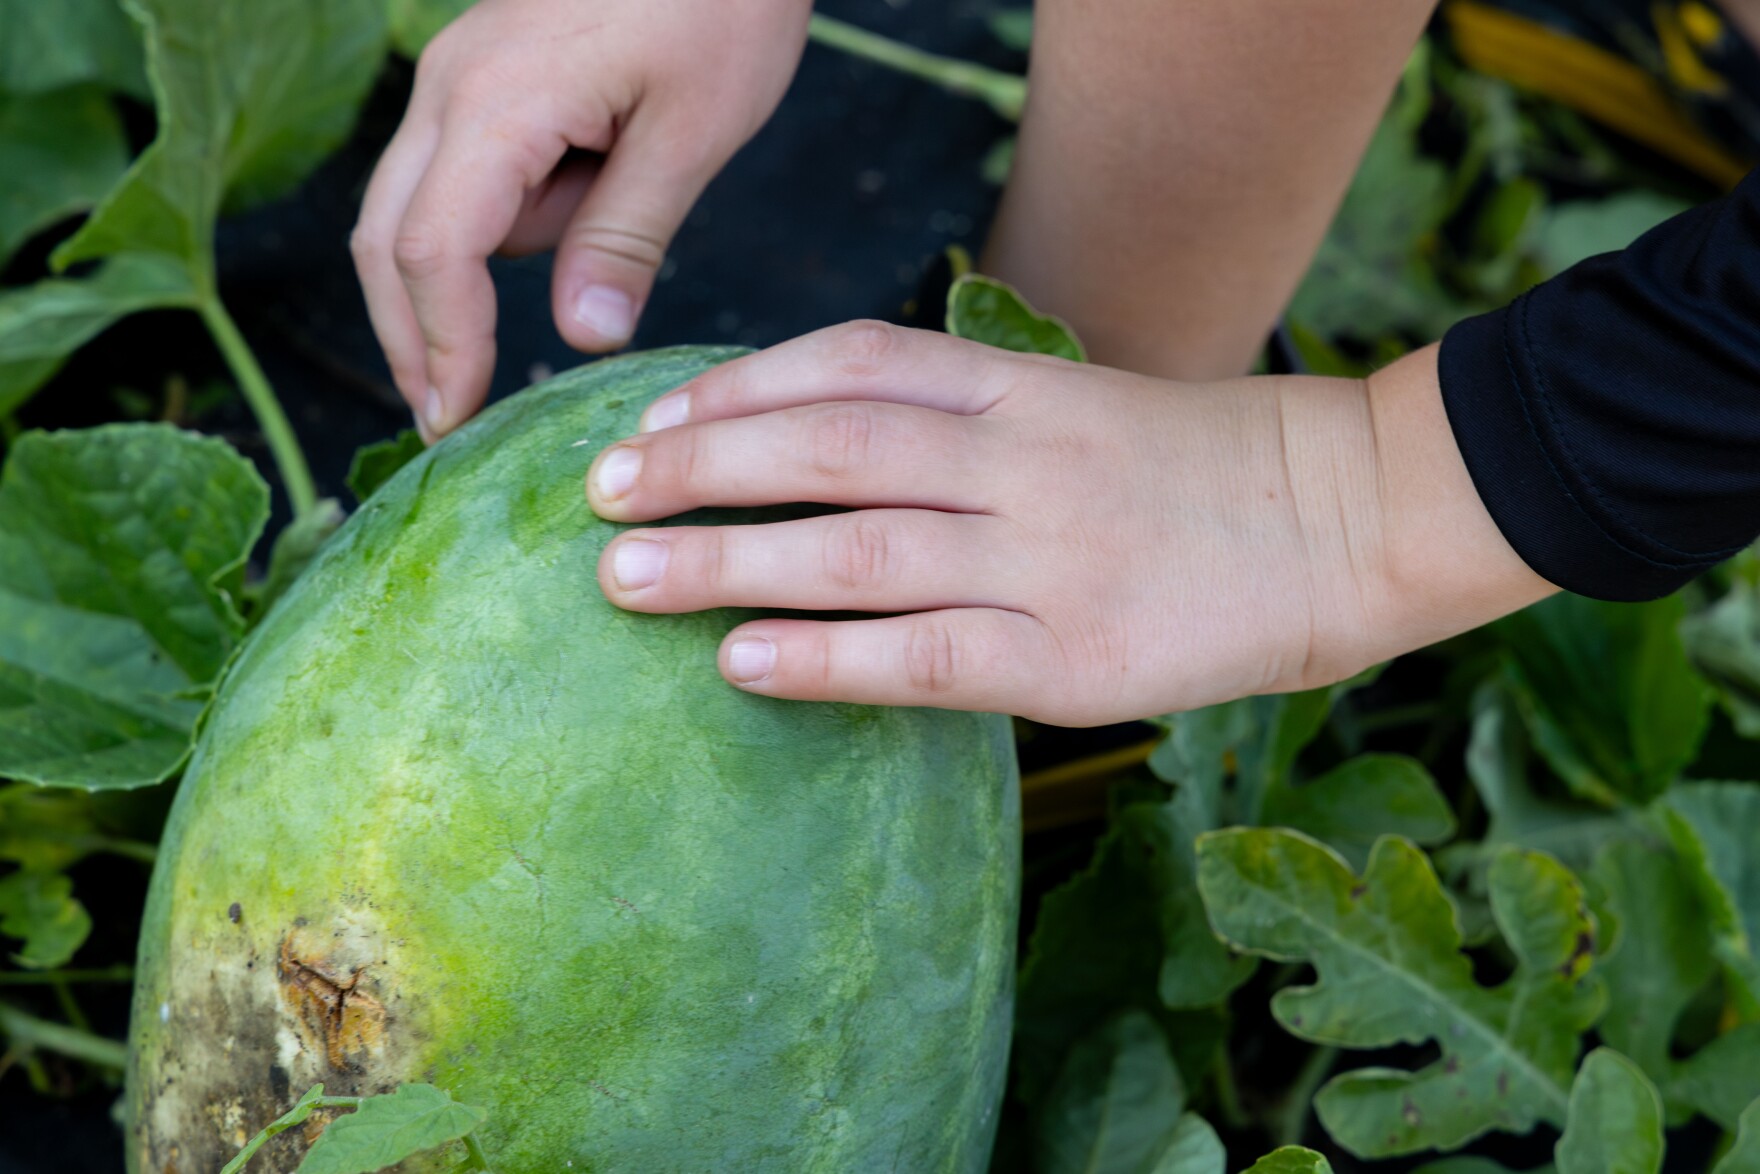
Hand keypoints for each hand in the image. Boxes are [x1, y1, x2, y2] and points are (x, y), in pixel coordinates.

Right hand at [351, 0, 811, 439]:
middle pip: (386, 237)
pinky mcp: (486, 74)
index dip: (442, 346)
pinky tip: (590, 188)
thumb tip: (579, 335)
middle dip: (412, 333)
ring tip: (602, 225)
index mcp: (495, 105)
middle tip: (445, 416)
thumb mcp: (692, 132)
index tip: (458, 421)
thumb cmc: (720, 2)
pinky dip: (501, 218)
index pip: (432, 254)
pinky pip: (464, 171)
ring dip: (477, 263)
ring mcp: (460, 76)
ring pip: (421, 205)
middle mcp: (450, 87)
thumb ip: (626, 238)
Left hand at [585, 324, 1553, 725]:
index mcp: (1022, 386)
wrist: (1353, 516)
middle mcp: (1019, 458)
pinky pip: (925, 655)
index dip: (738, 385)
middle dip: (699, 464)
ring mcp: (1047, 557)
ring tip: (625, 575)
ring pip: (856, 548)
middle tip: (599, 491)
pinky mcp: (1077, 657)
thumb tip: (842, 455)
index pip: (851, 361)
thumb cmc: (1210, 469)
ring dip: (727, 558)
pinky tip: (741, 663)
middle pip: (827, 445)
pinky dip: (826, 658)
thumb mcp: (1085, 405)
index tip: (654, 415)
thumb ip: (975, 420)